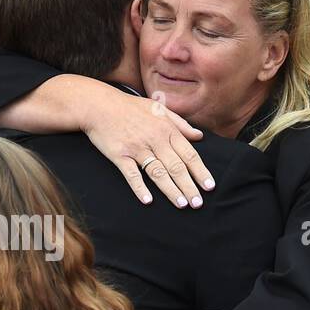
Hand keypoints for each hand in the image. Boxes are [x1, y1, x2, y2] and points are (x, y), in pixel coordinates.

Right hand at [79, 90, 214, 207]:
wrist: (99, 105)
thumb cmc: (130, 107)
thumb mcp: (159, 109)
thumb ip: (180, 124)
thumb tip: (199, 136)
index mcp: (166, 130)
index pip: (189, 154)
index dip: (200, 171)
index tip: (209, 186)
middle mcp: (155, 140)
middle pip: (176, 167)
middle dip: (189, 186)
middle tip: (198, 203)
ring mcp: (137, 148)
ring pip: (158, 172)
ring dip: (171, 190)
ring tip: (182, 204)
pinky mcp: (120, 155)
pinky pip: (131, 174)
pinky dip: (140, 187)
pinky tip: (148, 200)